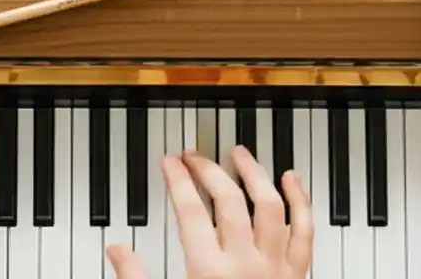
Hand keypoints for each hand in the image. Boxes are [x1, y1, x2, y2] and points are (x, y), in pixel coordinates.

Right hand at [106, 147, 312, 278]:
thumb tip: (116, 251)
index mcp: (209, 272)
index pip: (190, 211)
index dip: (177, 180)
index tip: (169, 162)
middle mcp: (245, 265)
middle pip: (228, 200)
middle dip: (208, 170)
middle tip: (193, 156)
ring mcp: (275, 268)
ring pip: (270, 205)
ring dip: (255, 174)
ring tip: (240, 153)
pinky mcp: (297, 276)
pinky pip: (304, 230)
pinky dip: (300, 200)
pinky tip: (290, 179)